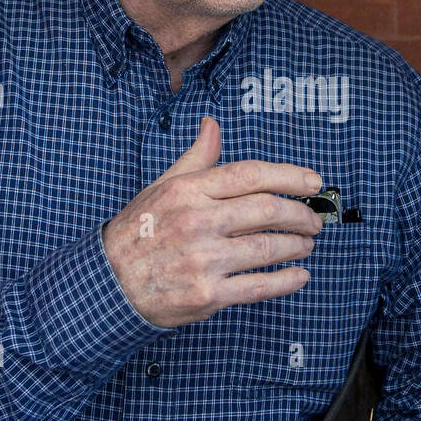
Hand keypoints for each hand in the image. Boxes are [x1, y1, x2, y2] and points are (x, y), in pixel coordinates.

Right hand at [102, 116, 325, 326]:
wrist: (108, 283)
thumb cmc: (136, 234)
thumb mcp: (161, 188)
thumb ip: (196, 159)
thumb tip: (212, 126)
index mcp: (187, 191)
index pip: (250, 175)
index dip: (290, 176)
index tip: (312, 183)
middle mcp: (196, 222)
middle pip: (268, 210)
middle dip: (300, 215)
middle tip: (312, 221)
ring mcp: (203, 260)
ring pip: (269, 248)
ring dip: (298, 246)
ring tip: (304, 245)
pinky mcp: (207, 294)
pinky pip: (260, 286)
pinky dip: (287, 280)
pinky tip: (298, 275)